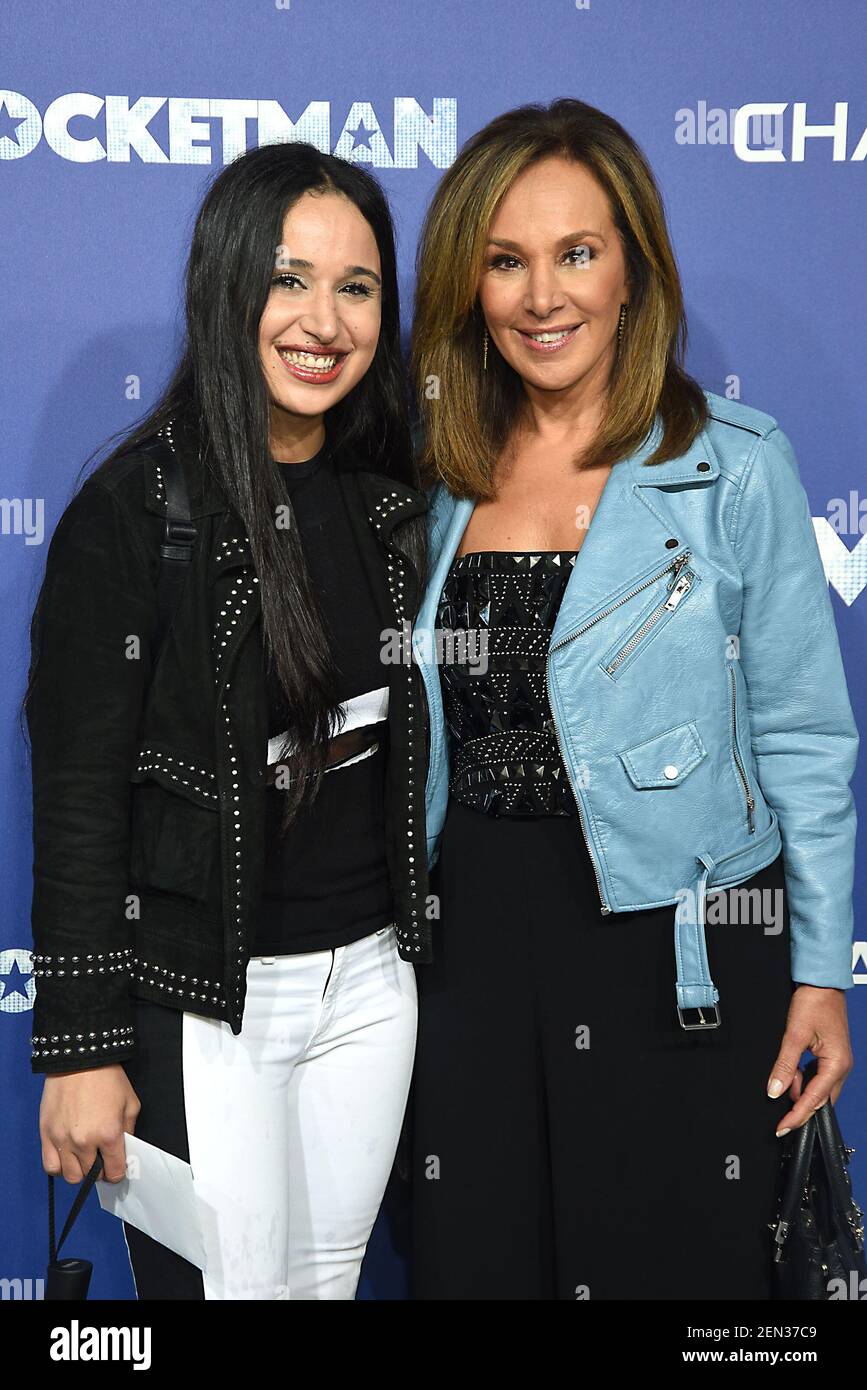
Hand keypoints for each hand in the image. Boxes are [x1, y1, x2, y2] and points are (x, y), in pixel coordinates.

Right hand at [40, 1064, 140, 1183]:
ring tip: (84, 1156)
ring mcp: (63, 1140)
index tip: (117, 1167)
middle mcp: (84, 1142)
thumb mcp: (130, 1102)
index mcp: (109, 1134)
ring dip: (79, 1170)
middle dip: (99, 1170)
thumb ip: (130, 1131)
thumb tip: (126, 1150)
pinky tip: (67, 1155)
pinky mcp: (46, 1134)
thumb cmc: (106, 1078)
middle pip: (92, 1176)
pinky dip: (60, 1166)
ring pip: (71, 1176)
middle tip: (101, 1157)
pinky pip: (50, 1167)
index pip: (115, 1172)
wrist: (80, 1059)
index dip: (118, 1172)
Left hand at [766, 985, 853, 1135]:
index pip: (815, 1100)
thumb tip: (775, 1090)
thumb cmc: (814, 1003)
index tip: (783, 1128)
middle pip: (820, 1100)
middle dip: (799, 1106)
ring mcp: (837, 1062)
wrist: (821, 983)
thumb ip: (785, 1066)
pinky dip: (803, 1078)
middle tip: (779, 1111)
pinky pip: (817, 1077)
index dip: (797, 1116)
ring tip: (785, 1076)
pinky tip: (792, 1070)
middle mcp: (841, 1067)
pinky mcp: (831, 1056)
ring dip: (800, 1089)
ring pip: (818, 1089)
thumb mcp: (794, 1035)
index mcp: (837, 1065)